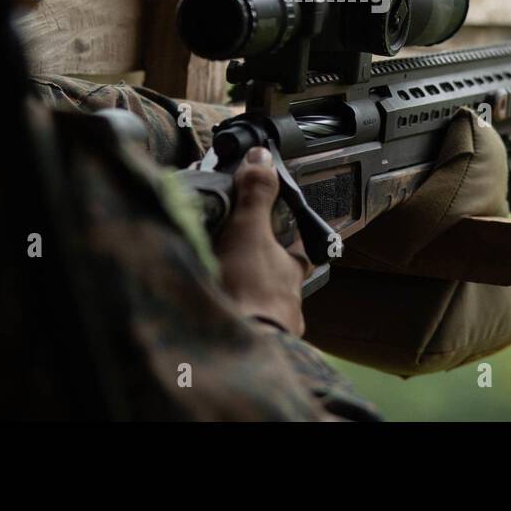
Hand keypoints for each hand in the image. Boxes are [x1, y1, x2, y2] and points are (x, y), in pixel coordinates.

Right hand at [214, 147, 312, 335]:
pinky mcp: (252, 349)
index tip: (275, 234)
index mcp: (289, 271)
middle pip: (275, 281)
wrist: (236, 353)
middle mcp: (286, 302)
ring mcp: (272, 329)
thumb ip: (255, 194)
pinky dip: (231, 322)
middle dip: (257, 271)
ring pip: (260, 308)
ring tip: (215, 289)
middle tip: (231, 262)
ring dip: (242, 299)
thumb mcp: (247, 231)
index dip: (287, 241)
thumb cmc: (248, 293)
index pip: (297, 252)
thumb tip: (262, 157)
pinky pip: (244, 331)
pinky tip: (214, 319)